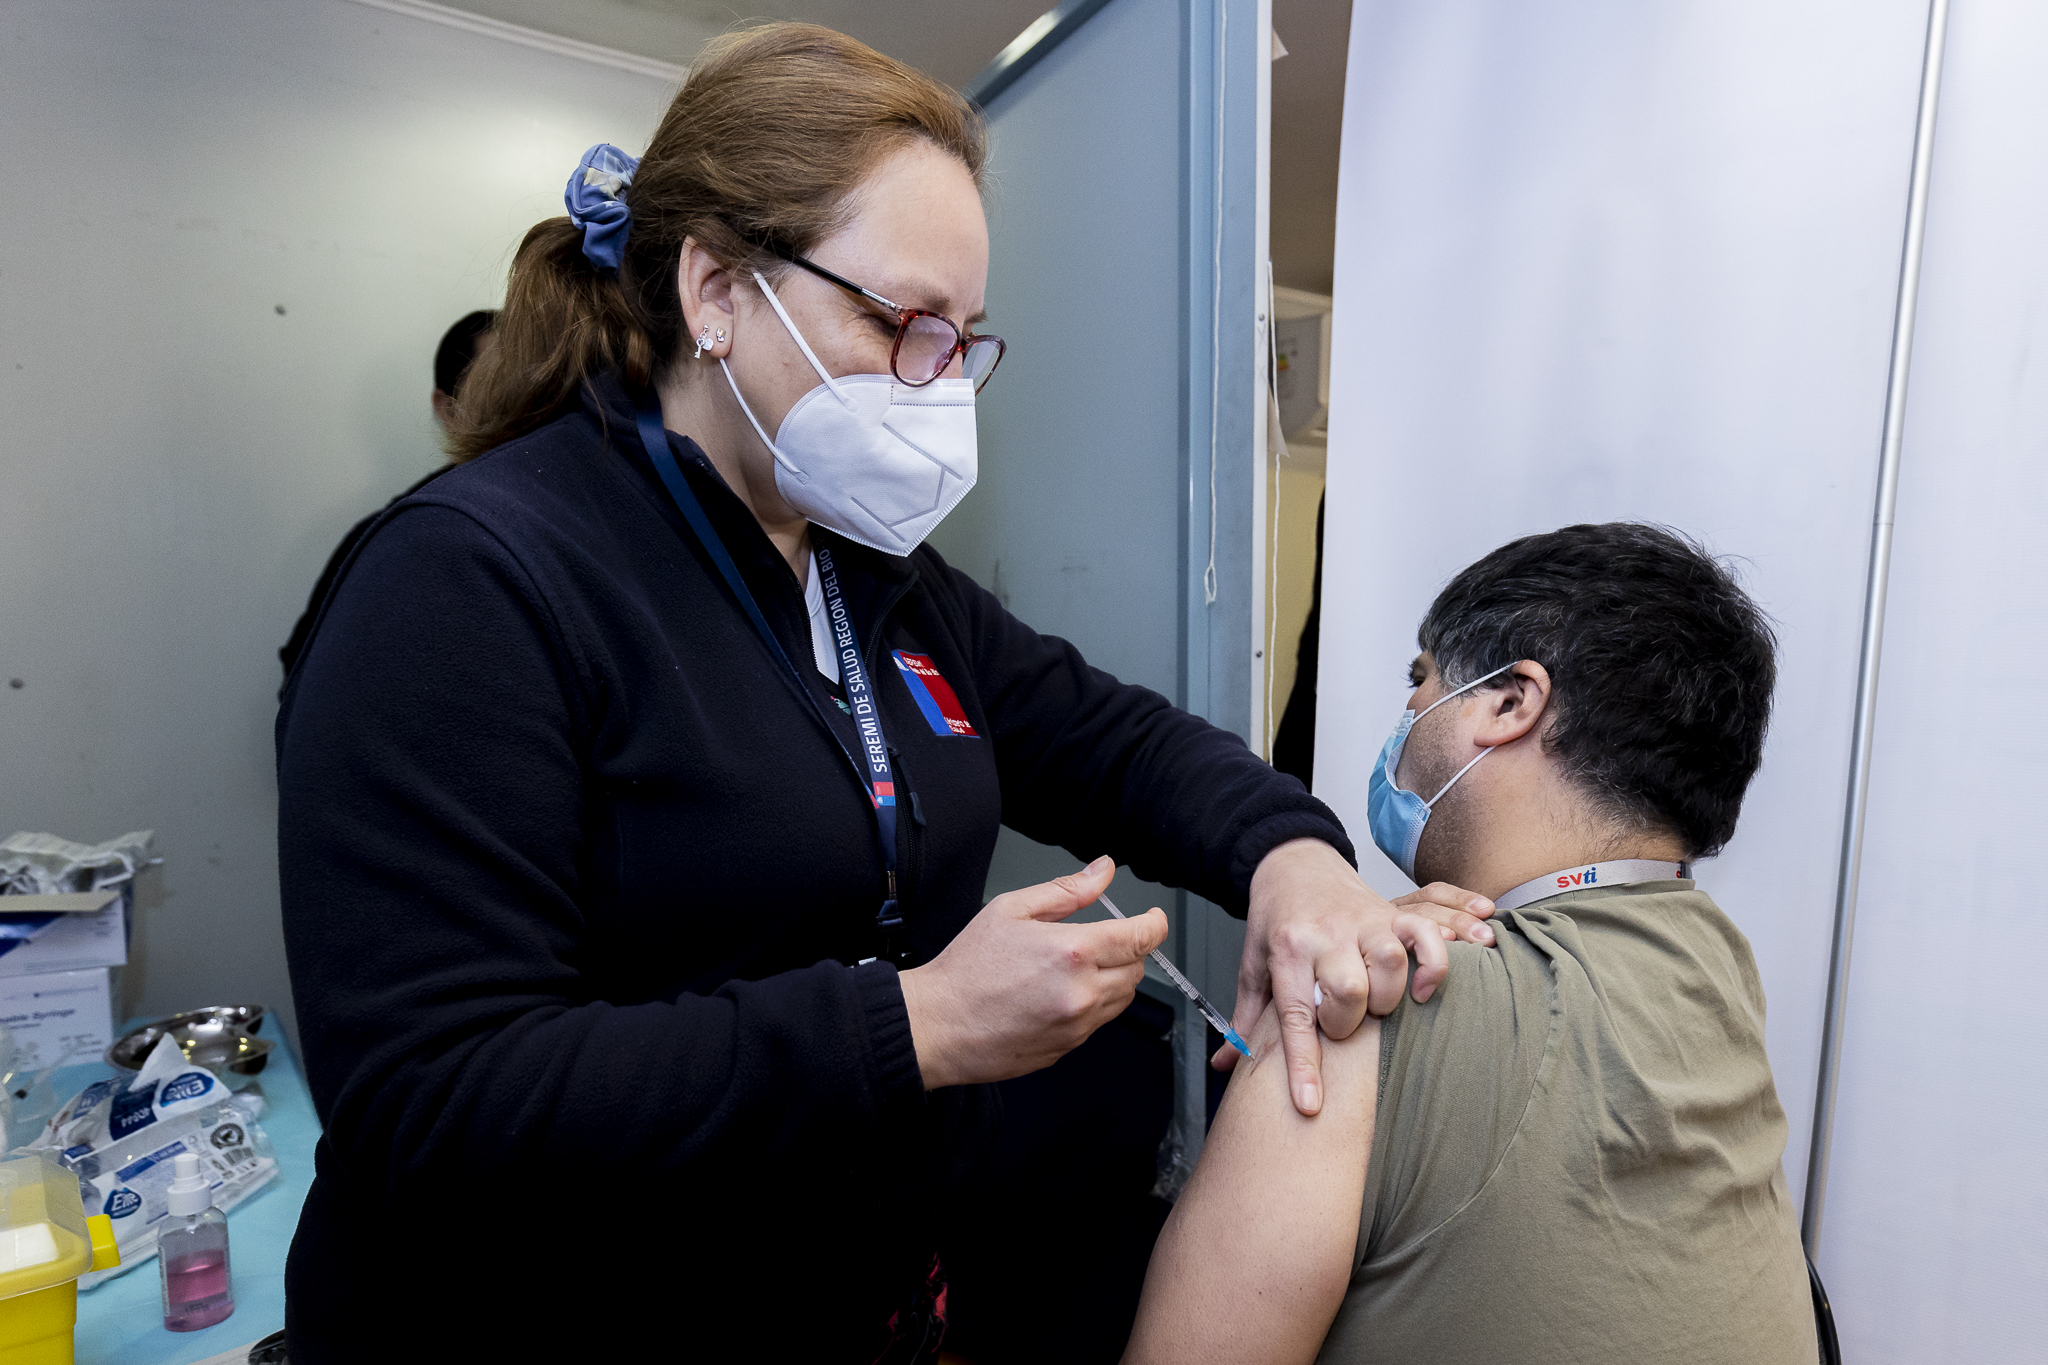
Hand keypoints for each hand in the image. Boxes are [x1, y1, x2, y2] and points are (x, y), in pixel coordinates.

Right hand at [898, 855, 1167, 1089]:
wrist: (937, 1025)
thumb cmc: (967, 968)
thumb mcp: (1011, 910)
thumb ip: (1066, 891)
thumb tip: (1102, 871)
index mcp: (1072, 952)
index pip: (1141, 938)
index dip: (1155, 924)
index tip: (1153, 918)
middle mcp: (1082, 993)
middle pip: (1137, 969)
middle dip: (1128, 950)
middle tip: (1099, 939)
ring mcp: (1077, 1026)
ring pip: (1123, 999)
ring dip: (1113, 979)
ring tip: (1073, 968)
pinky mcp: (1067, 1048)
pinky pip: (1098, 1023)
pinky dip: (1092, 1005)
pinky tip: (1057, 994)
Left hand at [1219, 840, 1493, 1115]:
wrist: (1293, 862)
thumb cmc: (1277, 922)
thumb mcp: (1254, 966)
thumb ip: (1247, 1018)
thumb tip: (1225, 1065)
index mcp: (1287, 951)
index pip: (1296, 1016)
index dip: (1303, 1065)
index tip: (1311, 1104)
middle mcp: (1327, 934)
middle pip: (1349, 989)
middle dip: (1347, 1022)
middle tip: (1340, 1023)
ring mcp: (1363, 921)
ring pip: (1389, 963)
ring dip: (1387, 997)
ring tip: (1375, 1005)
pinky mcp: (1392, 913)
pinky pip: (1424, 938)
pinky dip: (1433, 967)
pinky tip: (1423, 990)